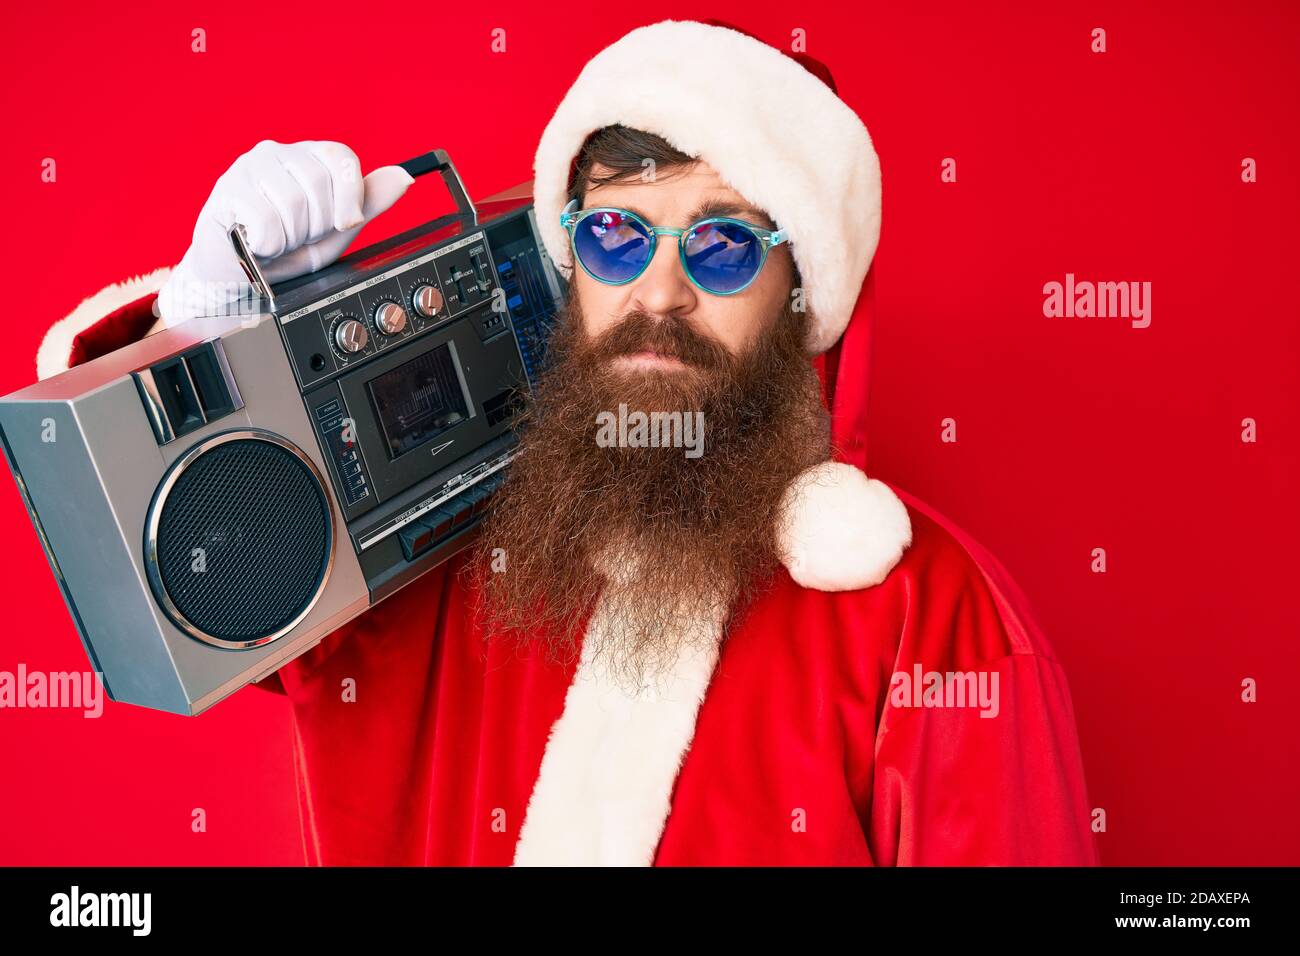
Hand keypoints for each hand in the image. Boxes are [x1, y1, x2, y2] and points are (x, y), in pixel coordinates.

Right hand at [157, 140, 413, 325]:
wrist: (239, 278)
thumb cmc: (285, 251)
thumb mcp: (336, 231)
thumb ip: (369, 203)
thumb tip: (403, 177)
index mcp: (305, 158)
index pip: (341, 157)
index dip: (348, 197)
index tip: (340, 222)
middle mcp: (276, 154)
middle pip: (320, 182)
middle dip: (317, 224)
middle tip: (298, 236)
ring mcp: (248, 168)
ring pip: (294, 203)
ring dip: (292, 237)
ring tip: (278, 241)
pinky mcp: (227, 191)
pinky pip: (266, 220)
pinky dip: (270, 244)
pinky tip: (258, 243)